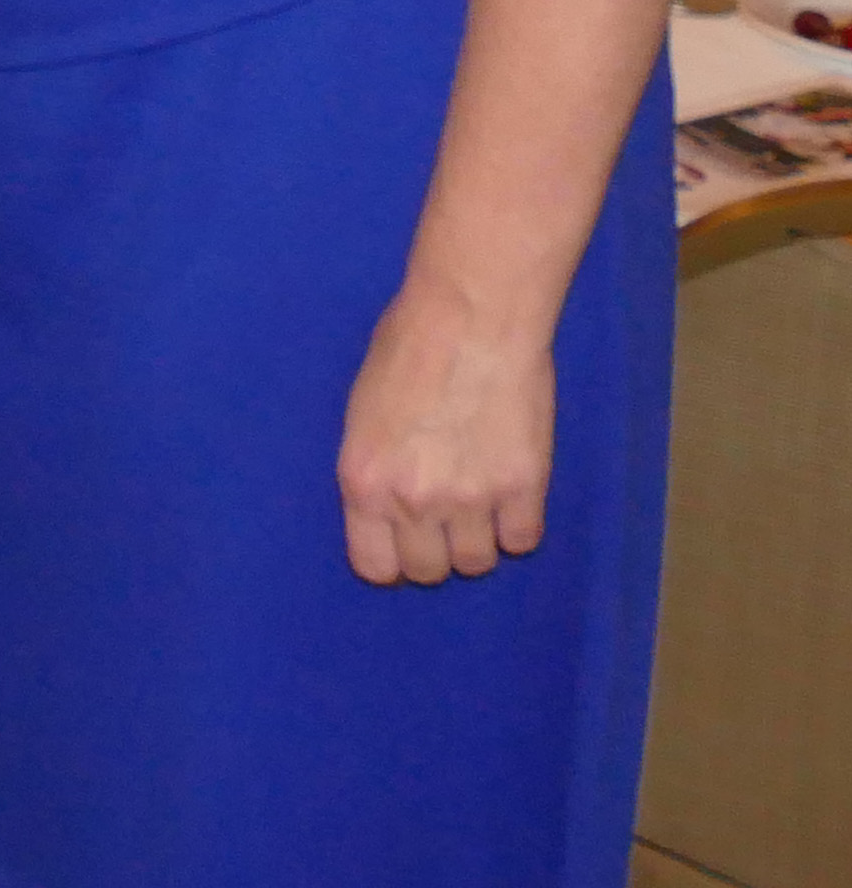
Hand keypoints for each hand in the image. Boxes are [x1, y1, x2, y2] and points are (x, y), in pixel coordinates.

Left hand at [337, 277, 553, 585]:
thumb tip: (390, 503)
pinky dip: (517, 524)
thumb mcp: (362, 412)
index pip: (374, 567)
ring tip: (479, 500)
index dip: (391, 558)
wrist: (470, 317)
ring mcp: (472, 499)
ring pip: (478, 563)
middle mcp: (414, 500)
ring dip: (479, 539)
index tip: (402, 542)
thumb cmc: (406, 346)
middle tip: (444, 516)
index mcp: (364, 481)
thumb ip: (376, 467)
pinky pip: (523, 540)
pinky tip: (511, 493)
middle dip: (435, 549)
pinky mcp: (524, 487)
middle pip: (429, 571)